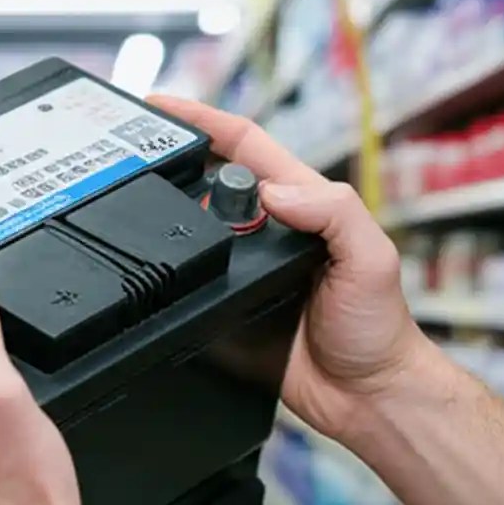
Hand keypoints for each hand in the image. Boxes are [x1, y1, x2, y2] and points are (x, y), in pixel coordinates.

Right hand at [150, 96, 431, 442]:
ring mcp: (246, 271)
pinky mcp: (229, 308)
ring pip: (194, 231)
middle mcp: (269, 232)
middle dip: (172, 162)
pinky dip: (169, 270)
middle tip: (130, 156)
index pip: (245, 147)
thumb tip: (274, 193)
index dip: (204, 121)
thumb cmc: (378, 328)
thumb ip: (334, 214)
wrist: (365, 397)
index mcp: (303, 205)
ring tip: (125, 202)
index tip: (161, 107)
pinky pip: (191, 283)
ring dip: (164, 216)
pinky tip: (147, 265)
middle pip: (210, 183)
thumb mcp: (371, 258)